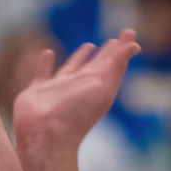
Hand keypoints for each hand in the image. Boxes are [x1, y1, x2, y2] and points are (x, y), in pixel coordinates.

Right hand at [12, 33, 140, 151]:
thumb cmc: (75, 114)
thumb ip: (116, 63)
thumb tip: (133, 44)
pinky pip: (42, 74)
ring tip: (89, 46)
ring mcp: (59, 90)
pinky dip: (44, 64)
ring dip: (80, 58)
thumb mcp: (102, 86)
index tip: (129, 33)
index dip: (122, 48)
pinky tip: (47, 53)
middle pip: (96, 66)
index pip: (113, 63)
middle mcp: (80, 87)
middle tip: (113, 41)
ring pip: (72, 69)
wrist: (45, 137)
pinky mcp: (37, 93)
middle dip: (106, 53)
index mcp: (97, 86)